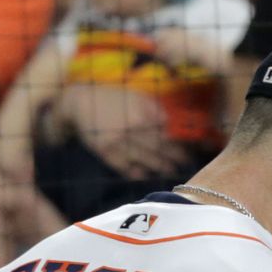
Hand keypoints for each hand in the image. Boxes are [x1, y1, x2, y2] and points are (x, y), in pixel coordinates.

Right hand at [47, 81, 185, 178]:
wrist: (80, 102)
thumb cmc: (114, 98)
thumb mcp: (136, 96)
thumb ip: (156, 110)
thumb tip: (174, 125)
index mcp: (143, 114)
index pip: (168, 134)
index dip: (181, 145)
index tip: (190, 151)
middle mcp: (132, 129)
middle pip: (160, 149)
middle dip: (175, 158)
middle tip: (184, 164)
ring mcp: (119, 143)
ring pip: (146, 160)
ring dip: (161, 168)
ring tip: (170, 171)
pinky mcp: (106, 153)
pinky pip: (126, 168)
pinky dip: (138, 173)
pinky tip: (147, 174)